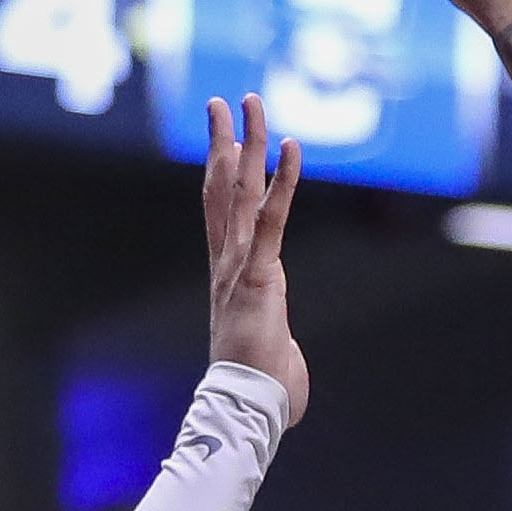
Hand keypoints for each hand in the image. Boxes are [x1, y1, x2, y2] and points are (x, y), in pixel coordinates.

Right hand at [202, 94, 308, 422]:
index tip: (223, 138)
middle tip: (224, 101)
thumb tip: (284, 369)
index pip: (221, 212)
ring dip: (247, 142)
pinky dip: (284, 179)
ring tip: (250, 101)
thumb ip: (277, 346)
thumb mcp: (272, 354)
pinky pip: (273, 218)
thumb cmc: (262, 392)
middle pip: (221, 189)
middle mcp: (228, 262)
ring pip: (240, 191)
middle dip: (224, 141)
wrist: (246, 409)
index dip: (220, 170)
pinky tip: (290, 146)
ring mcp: (241, 266)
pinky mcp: (260, 276)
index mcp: (231, 276)